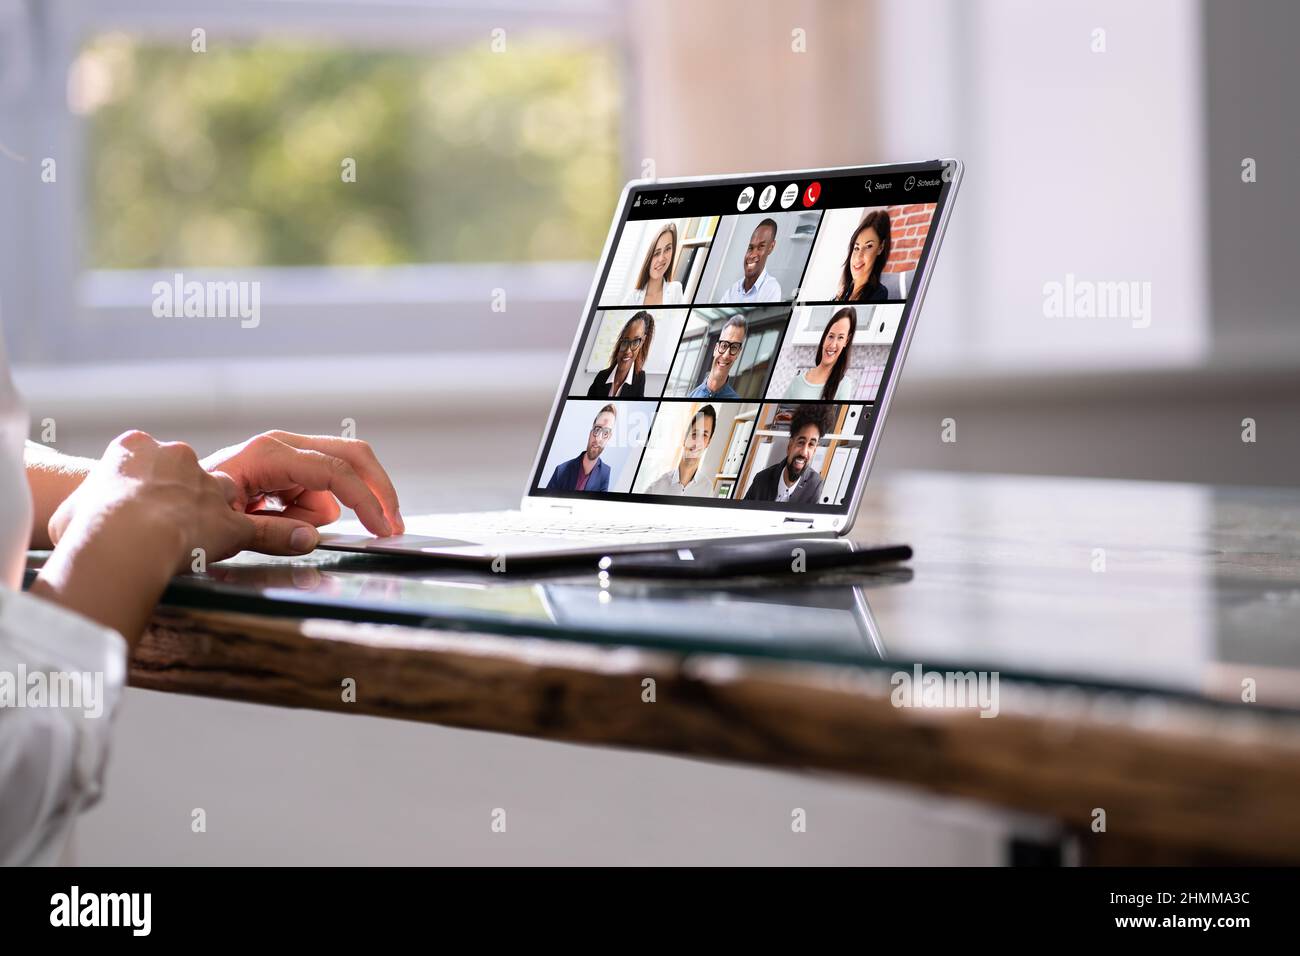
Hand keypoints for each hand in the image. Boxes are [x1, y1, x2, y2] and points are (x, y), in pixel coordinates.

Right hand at [48, 430, 251, 566]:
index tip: (135, 503)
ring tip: (194, 538)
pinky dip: (235, 541)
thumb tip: (80, 520)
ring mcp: (208, 484)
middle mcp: (177, 457)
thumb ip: (84, 506)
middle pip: (185, 470)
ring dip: (212, 511)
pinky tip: (225, 555)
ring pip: (222, 491)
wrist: (125, 541)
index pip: (145, 456)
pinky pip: (242, 528)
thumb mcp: (68, 510)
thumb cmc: (89, 527)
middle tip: (162, 524)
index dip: (142, 483)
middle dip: (178, 495)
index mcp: (134, 447)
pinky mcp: (230, 518)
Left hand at [200, 431, 403, 551]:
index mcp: (270, 453)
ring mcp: (286, 454)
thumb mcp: (230, 529)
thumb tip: (313, 539)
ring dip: (322, 512)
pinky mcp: (286, 467)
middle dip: (376, 490)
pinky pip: (318, 490)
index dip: (365, 500)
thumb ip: (273, 534)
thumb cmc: (189, 513)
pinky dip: (310, 511)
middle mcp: (282, 445)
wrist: (165, 507)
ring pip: (334, 481)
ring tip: (278, 526)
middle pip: (352, 456)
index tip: (383, 528)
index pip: (335, 471)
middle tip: (391, 524)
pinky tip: (276, 518)